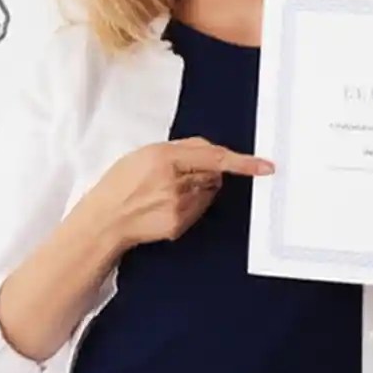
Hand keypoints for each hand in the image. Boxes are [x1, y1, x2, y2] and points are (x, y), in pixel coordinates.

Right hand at [84, 137, 273, 251]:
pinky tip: (166, 205)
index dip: (244, 162)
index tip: (266, 166)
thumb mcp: (144, 153)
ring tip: (166, 190)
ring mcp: (179, 207)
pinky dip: (190, 204)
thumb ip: (180, 148)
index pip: (215, 158)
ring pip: (208, 191)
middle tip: (180, 173)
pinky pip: (198, 209)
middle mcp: (176, 184)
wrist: (106, 219)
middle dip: (206, 171)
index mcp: (165, 159)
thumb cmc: (121, 182)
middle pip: (213, 174)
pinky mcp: (180, 225)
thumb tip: (211, 152)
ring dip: (197, 187)